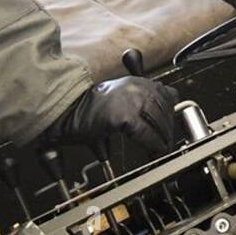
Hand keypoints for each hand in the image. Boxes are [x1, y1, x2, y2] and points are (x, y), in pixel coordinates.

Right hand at [45, 76, 179, 155]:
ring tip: (162, 149)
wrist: (65, 111)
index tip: (170, 127)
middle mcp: (137, 88)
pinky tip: (155, 152)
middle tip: (168, 143)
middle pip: (165, 110)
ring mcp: (131, 101)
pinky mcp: (123, 116)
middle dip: (168, 129)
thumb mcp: (117, 97)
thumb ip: (137, 100)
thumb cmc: (85, 108)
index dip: (170, 114)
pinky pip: (146, 133)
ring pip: (159, 122)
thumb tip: (158, 114)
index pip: (167, 95)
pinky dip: (153, 144)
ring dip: (163, 139)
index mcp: (136, 82)